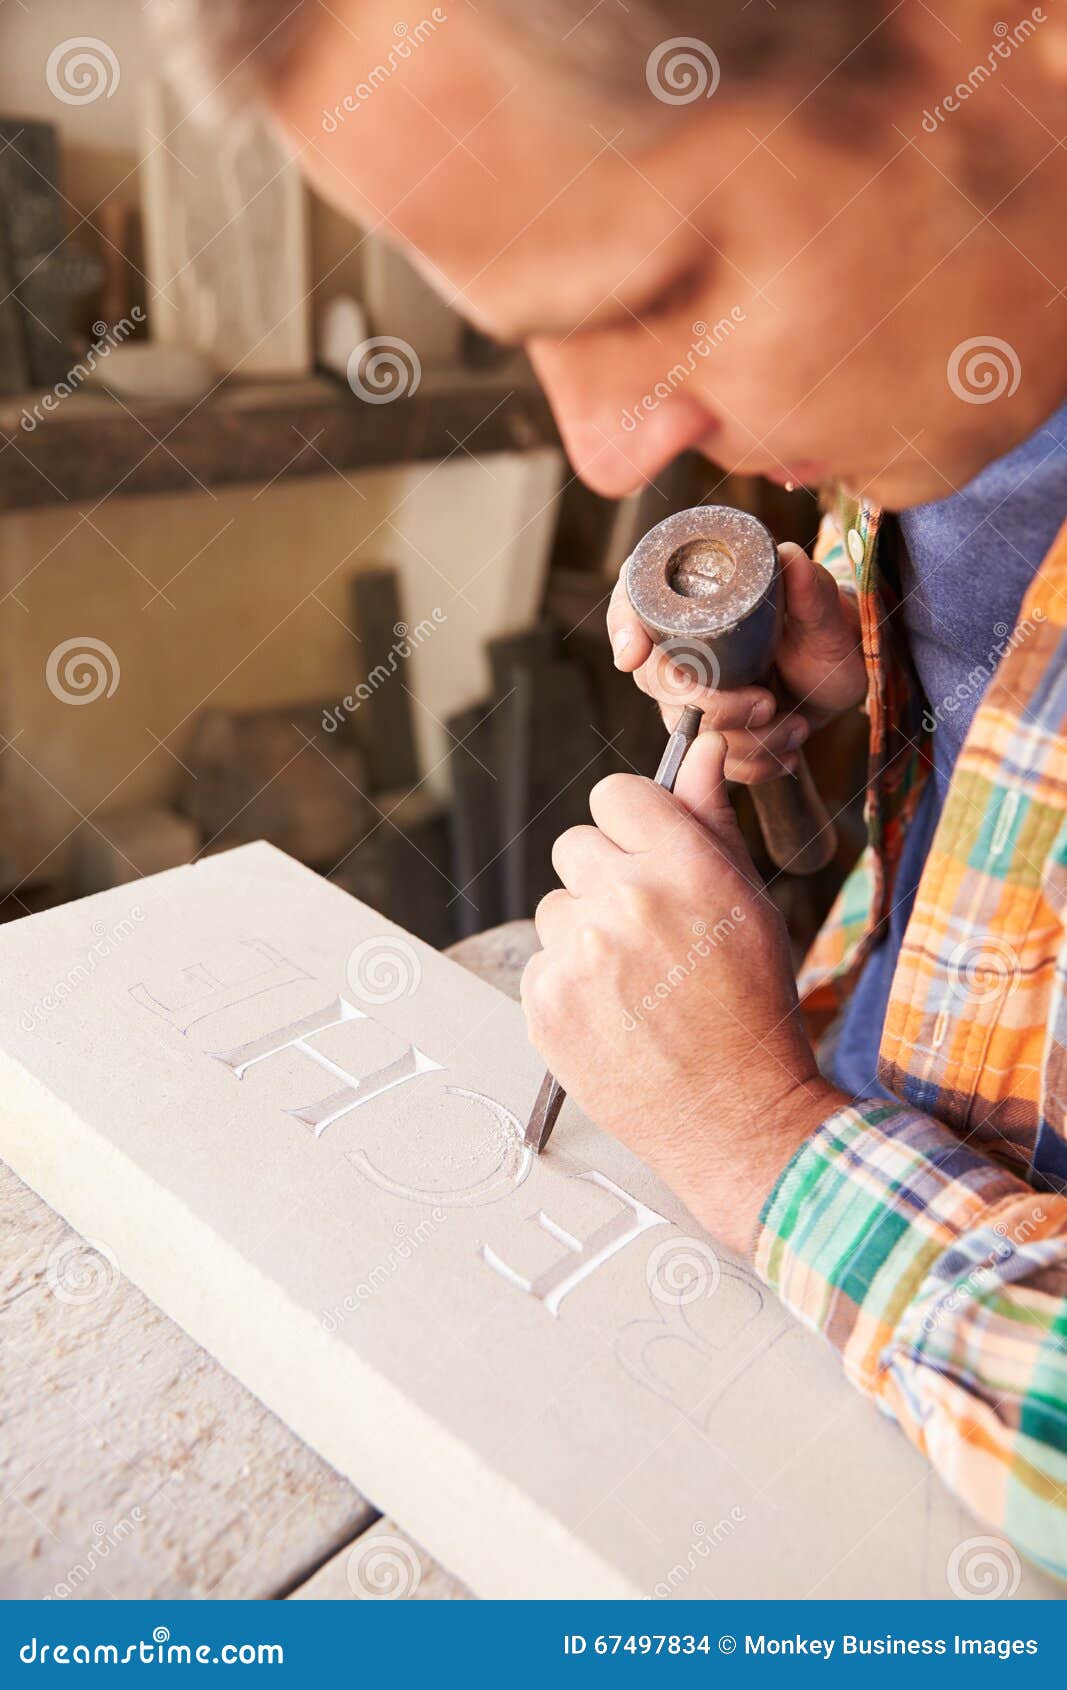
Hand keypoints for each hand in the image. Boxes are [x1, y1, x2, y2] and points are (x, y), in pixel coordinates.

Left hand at [521, 733, 844, 1255]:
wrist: (735, 1116)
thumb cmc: (754, 1008)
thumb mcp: (749, 904)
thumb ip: (711, 821)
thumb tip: (698, 750)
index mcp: (685, 865)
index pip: (616, 795)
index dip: (631, 824)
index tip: (644, 853)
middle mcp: (627, 899)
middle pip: (575, 846)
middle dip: (605, 879)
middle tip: (646, 931)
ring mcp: (579, 954)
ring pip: (555, 908)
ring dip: (583, 934)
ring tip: (634, 982)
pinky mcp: (544, 1003)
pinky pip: (540, 963)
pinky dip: (567, 985)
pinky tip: (612, 1014)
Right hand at [607, 542, 865, 783]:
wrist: (834, 677)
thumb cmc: (822, 632)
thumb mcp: (825, 611)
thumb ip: (811, 588)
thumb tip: (791, 557)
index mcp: (692, 600)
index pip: (634, 603)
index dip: (625, 627)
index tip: (634, 654)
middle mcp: (675, 649)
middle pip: (657, 681)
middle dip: (715, 705)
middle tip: (767, 702)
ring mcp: (684, 696)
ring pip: (689, 732)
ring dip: (748, 741)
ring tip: (796, 725)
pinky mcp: (702, 735)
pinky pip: (712, 766)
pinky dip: (755, 763)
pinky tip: (786, 745)